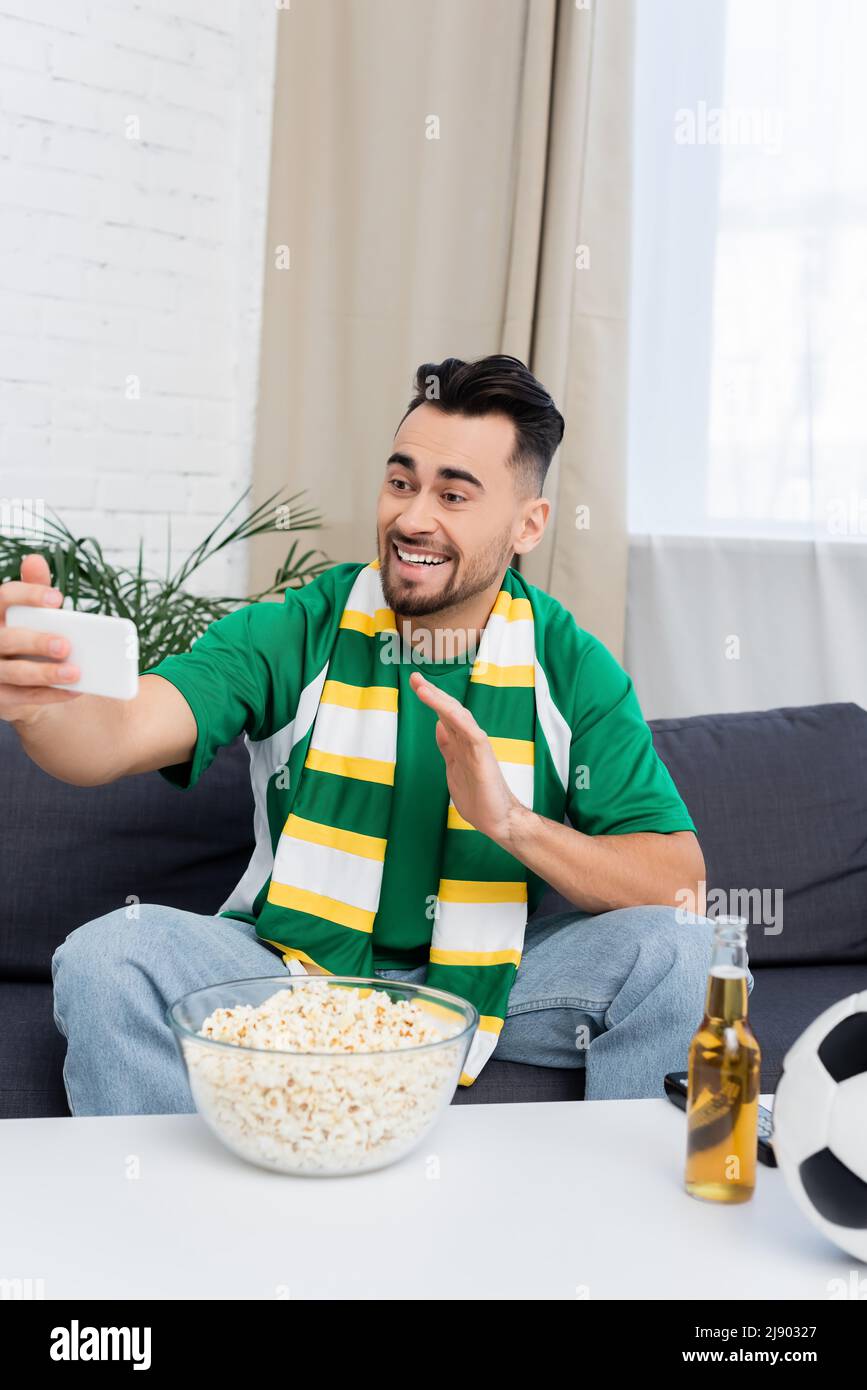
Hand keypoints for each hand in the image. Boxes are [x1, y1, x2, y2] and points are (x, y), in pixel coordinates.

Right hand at [0, 554, 80, 723]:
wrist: (11, 678)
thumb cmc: (23, 635)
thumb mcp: (27, 611)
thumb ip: (33, 588)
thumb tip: (35, 558)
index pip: (3, 598)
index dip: (28, 596)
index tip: (59, 599)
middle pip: (7, 639)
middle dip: (36, 642)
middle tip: (66, 645)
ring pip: (15, 672)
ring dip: (47, 673)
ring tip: (77, 672)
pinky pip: (24, 697)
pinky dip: (51, 694)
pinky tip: (76, 690)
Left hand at [408, 670, 524, 846]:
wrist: (497, 820)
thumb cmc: (479, 797)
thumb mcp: (454, 767)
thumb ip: (447, 746)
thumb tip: (439, 725)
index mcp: (460, 744)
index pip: (444, 715)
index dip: (432, 699)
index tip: (417, 684)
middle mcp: (469, 740)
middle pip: (449, 710)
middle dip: (432, 693)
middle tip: (415, 677)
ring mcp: (476, 746)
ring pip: (458, 716)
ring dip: (440, 700)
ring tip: (422, 687)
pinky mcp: (483, 756)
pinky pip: (470, 732)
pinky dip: (457, 719)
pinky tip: (444, 709)